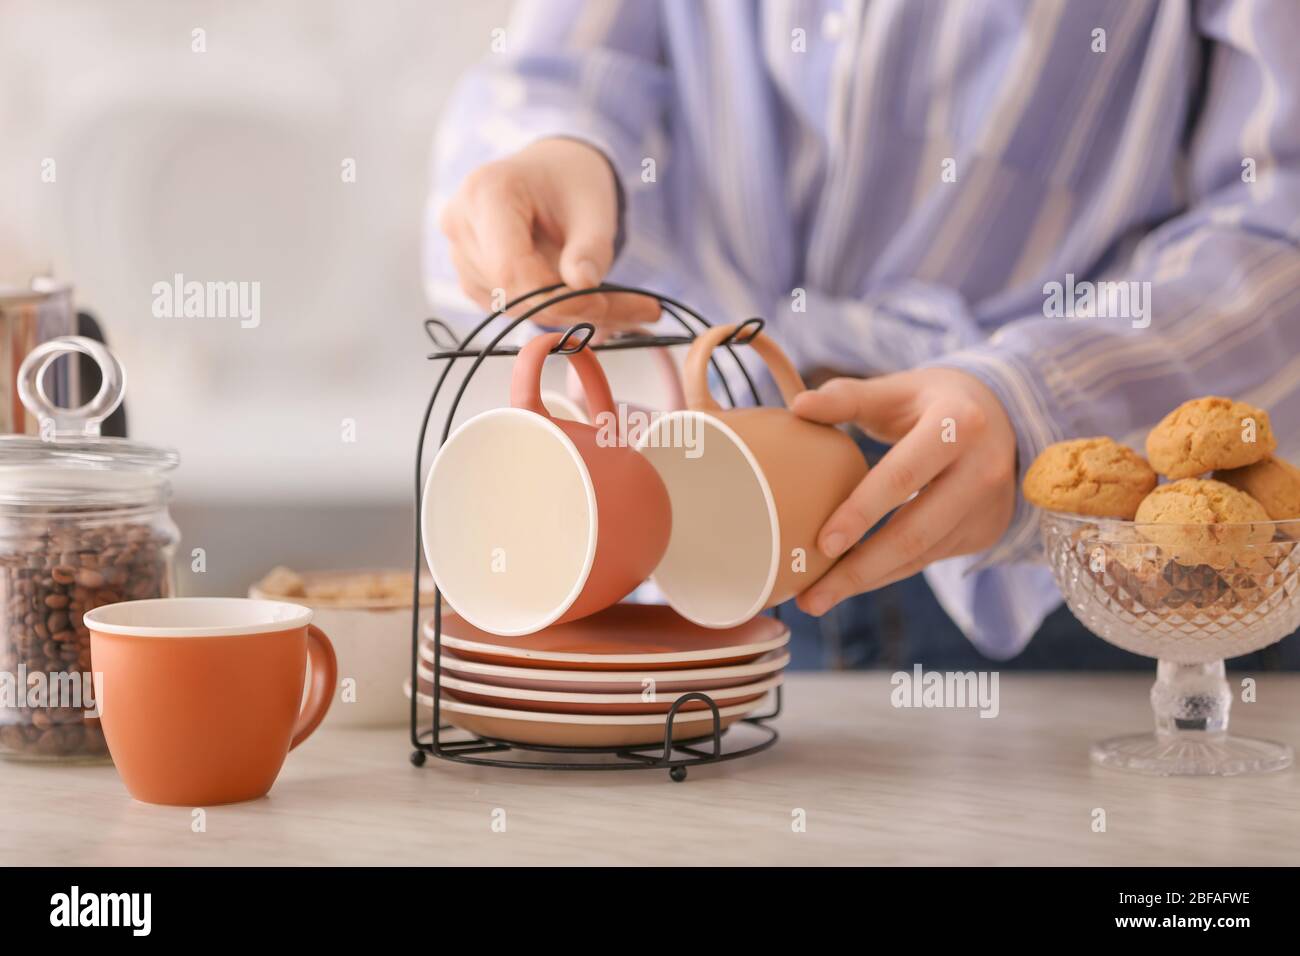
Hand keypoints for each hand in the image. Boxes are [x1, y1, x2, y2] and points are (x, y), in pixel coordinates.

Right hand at [439, 138, 659, 328]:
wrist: (550, 174)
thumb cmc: (571, 180)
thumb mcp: (594, 206)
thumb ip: (590, 247)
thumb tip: (584, 289)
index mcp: (485, 193)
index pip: (512, 269)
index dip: (557, 297)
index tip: (605, 303)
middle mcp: (461, 225)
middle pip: (515, 293)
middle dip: (575, 309)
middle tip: (640, 310)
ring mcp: (461, 256)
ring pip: (517, 308)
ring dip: (573, 315)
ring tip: (629, 305)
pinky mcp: (473, 280)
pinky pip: (516, 310)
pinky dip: (559, 312)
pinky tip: (595, 302)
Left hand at [791, 368, 1017, 615]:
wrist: (1003, 416)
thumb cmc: (932, 402)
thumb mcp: (896, 390)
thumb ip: (847, 398)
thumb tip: (798, 406)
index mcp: (957, 424)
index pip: (903, 477)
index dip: (862, 512)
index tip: (822, 544)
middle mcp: (981, 470)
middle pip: (914, 533)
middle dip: (858, 571)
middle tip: (811, 598)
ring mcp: (987, 507)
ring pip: (919, 556)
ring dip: (867, 581)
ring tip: (818, 598)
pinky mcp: (985, 531)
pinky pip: (927, 559)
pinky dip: (886, 572)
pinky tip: (850, 581)